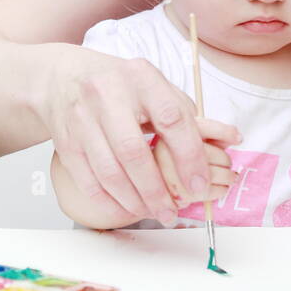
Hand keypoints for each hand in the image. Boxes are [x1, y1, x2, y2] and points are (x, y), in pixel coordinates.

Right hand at [38, 45, 234, 222]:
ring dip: (134, 200)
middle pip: (134, 152)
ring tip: (154, 212)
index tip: (199, 184)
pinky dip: (109, 200)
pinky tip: (126, 207)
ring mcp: (82, 118)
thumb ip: (185, 112)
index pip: (171, 118)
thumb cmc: (121, 85)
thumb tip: (227, 140)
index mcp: (141, 78)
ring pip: (109, 171)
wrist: (63, 78)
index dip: (188, 155)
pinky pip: (88, 179)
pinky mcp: (66, 140)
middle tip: (173, 212)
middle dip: (157, 190)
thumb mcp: (154, 85)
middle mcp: (108, 95)